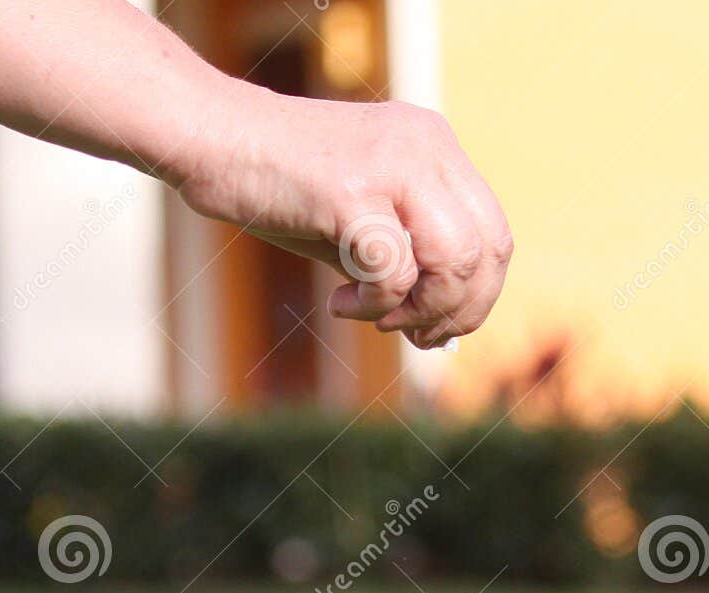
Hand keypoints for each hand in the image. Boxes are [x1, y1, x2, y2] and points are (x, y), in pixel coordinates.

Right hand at [173, 83, 512, 348]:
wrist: (212, 140)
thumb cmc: (285, 189)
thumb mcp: (364, 223)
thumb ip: (411, 264)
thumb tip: (443, 331)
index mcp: (436, 146)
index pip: (495, 236)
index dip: (477, 296)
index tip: (437, 325)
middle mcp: (426, 146)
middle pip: (486, 253)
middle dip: (458, 313)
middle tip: (415, 336)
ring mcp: (393, 164)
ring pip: (454, 263)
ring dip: (422, 312)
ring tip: (378, 320)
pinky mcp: (353, 190)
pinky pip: (395, 273)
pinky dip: (373, 306)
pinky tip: (339, 303)